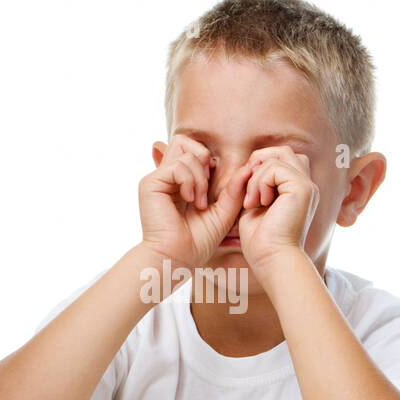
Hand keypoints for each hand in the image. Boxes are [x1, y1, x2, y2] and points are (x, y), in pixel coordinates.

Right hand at [139, 135, 245, 271]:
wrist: (176, 259)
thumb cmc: (196, 242)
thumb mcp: (223, 213)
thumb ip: (234, 191)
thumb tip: (248, 167)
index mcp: (181, 181)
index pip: (195, 151)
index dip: (210, 162)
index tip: (217, 189)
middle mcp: (167, 176)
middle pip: (186, 141)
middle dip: (204, 158)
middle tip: (208, 186)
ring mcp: (158, 179)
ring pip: (185, 151)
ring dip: (199, 176)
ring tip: (199, 201)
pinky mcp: (150, 184)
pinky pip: (177, 166)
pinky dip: (190, 181)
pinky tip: (191, 200)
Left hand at [237, 146, 318, 273]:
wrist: (271, 259)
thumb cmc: (261, 241)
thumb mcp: (255, 205)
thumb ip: (256, 184)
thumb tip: (249, 165)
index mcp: (298, 191)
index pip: (282, 159)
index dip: (261, 166)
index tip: (248, 192)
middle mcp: (307, 186)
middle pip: (284, 151)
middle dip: (260, 161)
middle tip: (248, 188)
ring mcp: (307, 186)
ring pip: (280, 155)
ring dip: (258, 175)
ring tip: (252, 201)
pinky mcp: (303, 189)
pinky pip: (275, 167)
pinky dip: (260, 182)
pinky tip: (258, 203)